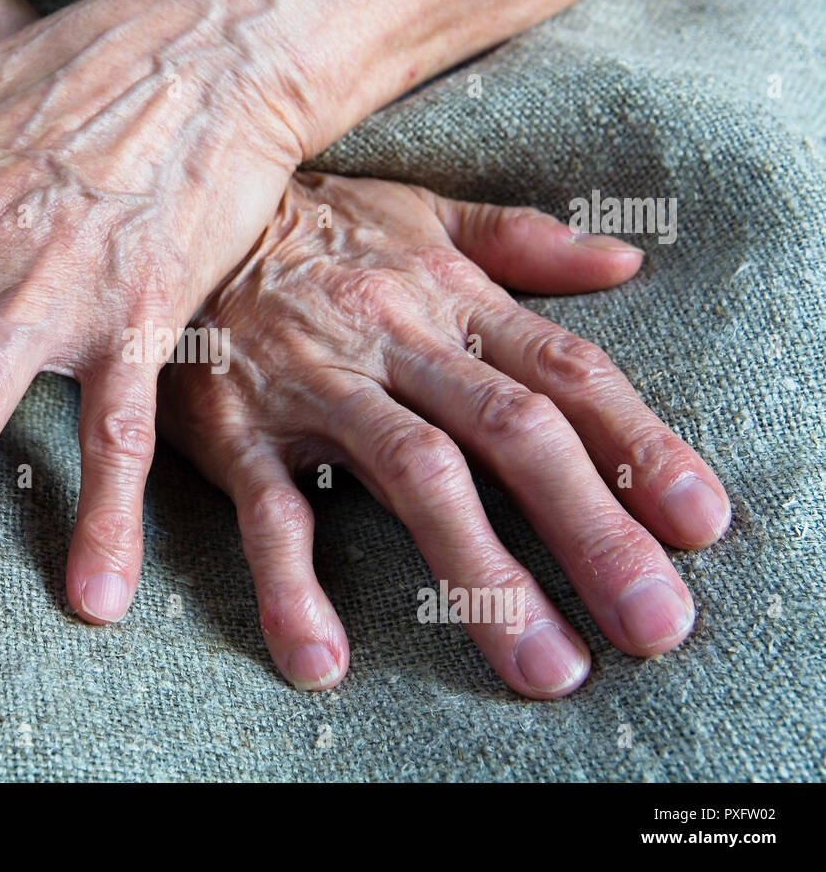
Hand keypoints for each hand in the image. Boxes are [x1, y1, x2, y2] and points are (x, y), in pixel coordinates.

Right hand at [158, 172, 729, 697]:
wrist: (179, 212)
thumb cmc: (312, 224)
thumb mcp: (421, 213)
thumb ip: (520, 242)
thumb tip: (625, 261)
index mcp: (448, 297)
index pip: (563, 371)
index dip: (637, 444)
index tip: (697, 522)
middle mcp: (394, 342)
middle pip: (513, 432)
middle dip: (591, 527)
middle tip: (651, 622)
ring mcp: (314, 386)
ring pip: (414, 475)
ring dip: (482, 571)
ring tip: (540, 664)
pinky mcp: (234, 426)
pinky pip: (270, 512)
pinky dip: (293, 584)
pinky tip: (322, 658)